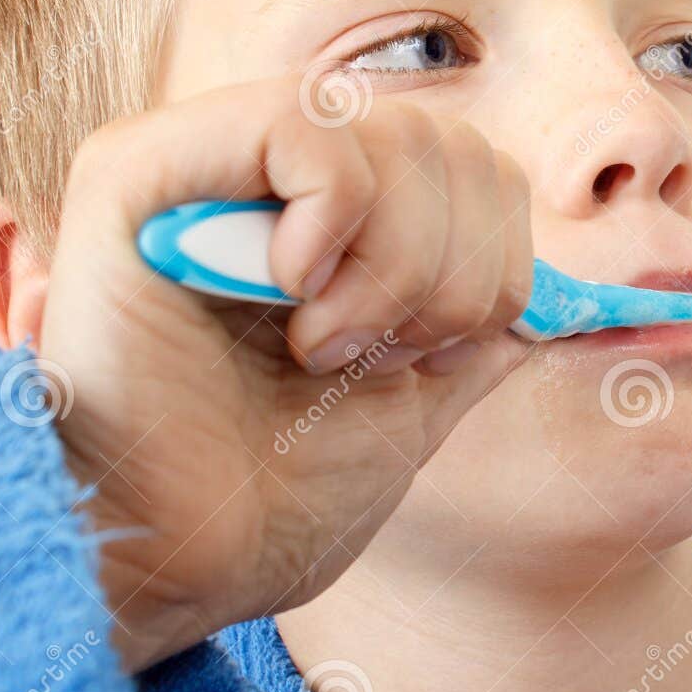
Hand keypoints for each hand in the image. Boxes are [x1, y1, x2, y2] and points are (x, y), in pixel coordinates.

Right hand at [38, 75, 531, 670]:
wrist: (181, 564)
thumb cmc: (280, 499)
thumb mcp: (417, 404)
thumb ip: (479, 332)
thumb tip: (551, 299)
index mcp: (339, 223)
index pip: (482, 167)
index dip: (499, 261)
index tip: (432, 352)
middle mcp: (274, 175)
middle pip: (453, 144)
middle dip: (455, 274)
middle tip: (380, 357)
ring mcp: (208, 163)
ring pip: (392, 134)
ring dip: (394, 267)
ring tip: (324, 348)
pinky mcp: (141, 167)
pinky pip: (303, 127)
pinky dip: (332, 221)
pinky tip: (289, 296)